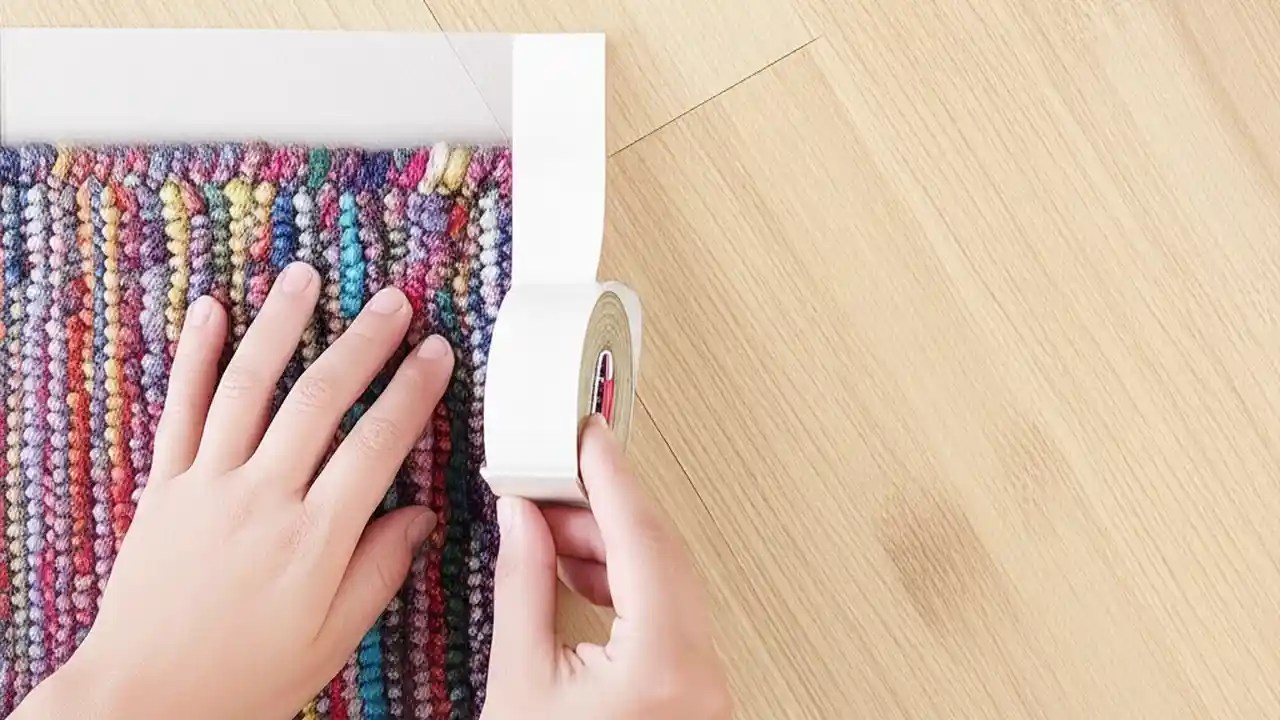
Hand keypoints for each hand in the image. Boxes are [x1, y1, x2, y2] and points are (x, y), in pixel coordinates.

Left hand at [14, 262, 454, 719]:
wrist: (141, 700)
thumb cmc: (243, 678)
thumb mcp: (332, 638)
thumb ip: (380, 569)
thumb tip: (421, 515)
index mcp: (315, 538)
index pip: (377, 443)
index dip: (412, 390)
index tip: (436, 354)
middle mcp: (262, 498)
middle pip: (320, 399)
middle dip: (363, 343)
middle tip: (394, 301)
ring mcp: (207, 485)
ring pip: (249, 386)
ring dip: (281, 326)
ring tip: (307, 278)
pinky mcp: (164, 486)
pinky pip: (179, 408)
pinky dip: (194, 356)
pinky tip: (211, 312)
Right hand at [482, 417, 731, 719]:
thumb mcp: (519, 680)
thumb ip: (523, 586)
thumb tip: (520, 516)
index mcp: (661, 663)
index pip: (640, 538)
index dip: (609, 476)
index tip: (586, 433)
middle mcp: (698, 670)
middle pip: (661, 552)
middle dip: (605, 506)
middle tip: (554, 473)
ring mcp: (703, 682)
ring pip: (667, 578)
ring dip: (612, 542)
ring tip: (551, 521)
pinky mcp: (692, 689)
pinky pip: (666, 610)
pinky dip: (624, 579)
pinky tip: (578, 566)